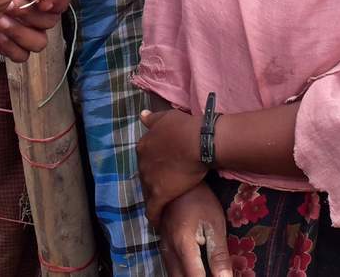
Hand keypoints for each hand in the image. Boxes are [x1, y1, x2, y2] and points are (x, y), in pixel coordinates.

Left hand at [0, 0, 68, 62]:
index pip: (61, 1)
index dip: (56, 3)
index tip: (42, 2)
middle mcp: (39, 16)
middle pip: (49, 22)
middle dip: (28, 14)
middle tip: (9, 4)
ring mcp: (28, 33)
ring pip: (39, 43)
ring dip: (19, 32)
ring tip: (0, 21)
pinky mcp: (14, 46)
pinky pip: (22, 56)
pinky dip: (11, 47)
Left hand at [138, 108, 208, 225]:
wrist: (197, 143)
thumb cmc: (184, 128)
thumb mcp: (166, 118)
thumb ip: (153, 119)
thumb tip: (142, 115)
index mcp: (144, 146)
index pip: (146, 159)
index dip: (154, 165)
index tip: (162, 169)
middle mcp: (142, 163)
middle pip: (146, 176)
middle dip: (153, 181)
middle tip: (166, 185)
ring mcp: (149, 180)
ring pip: (148, 192)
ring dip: (155, 197)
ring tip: (163, 203)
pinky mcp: (159, 194)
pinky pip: (153, 209)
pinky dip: (154, 217)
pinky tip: (158, 223)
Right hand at [157, 184, 233, 276]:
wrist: (177, 181)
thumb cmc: (201, 201)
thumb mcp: (215, 225)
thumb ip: (219, 255)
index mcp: (183, 246)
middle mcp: (168, 251)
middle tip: (213, 273)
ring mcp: (162, 248)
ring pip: (173, 276)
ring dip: (189, 276)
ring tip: (205, 269)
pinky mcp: (162, 245)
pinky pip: (170, 267)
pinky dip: (182, 273)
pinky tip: (195, 267)